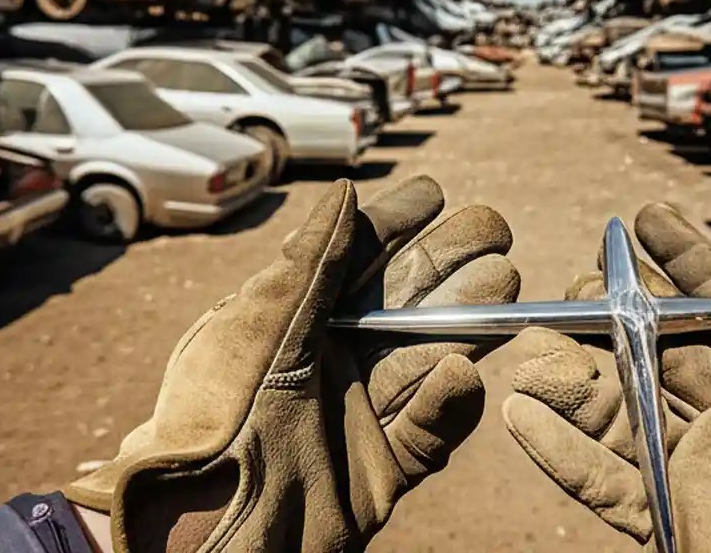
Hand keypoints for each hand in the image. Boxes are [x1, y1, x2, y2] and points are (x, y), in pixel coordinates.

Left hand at [65, 176, 518, 551]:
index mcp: (300, 318)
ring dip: (467, 321)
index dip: (398, 222)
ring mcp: (361, 414)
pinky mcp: (381, 470)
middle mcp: (334, 360)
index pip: (358, 257)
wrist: (205, 524)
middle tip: (495, 236)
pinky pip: (428, 432)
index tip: (436, 194)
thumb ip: (312, 261)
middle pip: (407, 302)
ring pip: (429, 356)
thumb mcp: (258, 324)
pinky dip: (449, 405)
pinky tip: (464, 374)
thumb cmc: (214, 415)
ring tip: (504, 283)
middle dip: (451, 264)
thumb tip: (347, 191)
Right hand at [503, 204, 710, 551]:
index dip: (683, 258)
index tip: (649, 218)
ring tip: (534, 345)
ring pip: (617, 408)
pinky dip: (559, 451)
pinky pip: (603, 479)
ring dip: (572, 377)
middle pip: (655, 348)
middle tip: (583, 283)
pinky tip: (522, 414)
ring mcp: (692, 459)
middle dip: (615, 312)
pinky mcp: (668, 509)